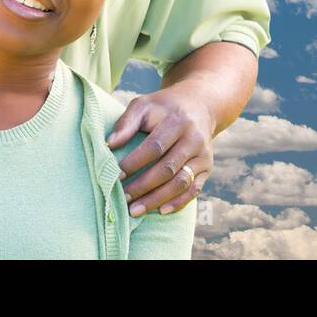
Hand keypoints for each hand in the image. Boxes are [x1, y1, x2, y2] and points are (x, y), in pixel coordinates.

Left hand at [107, 83, 214, 216]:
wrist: (200, 105)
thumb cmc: (164, 108)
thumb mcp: (144, 105)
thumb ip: (127, 123)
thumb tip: (109, 144)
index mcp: (177, 121)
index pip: (155, 147)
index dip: (135, 163)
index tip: (116, 175)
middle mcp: (194, 138)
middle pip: (167, 168)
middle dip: (143, 186)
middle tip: (122, 198)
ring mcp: (203, 154)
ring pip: (181, 182)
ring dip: (157, 199)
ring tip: (135, 211)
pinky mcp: (207, 167)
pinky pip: (194, 189)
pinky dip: (178, 202)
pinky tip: (161, 211)